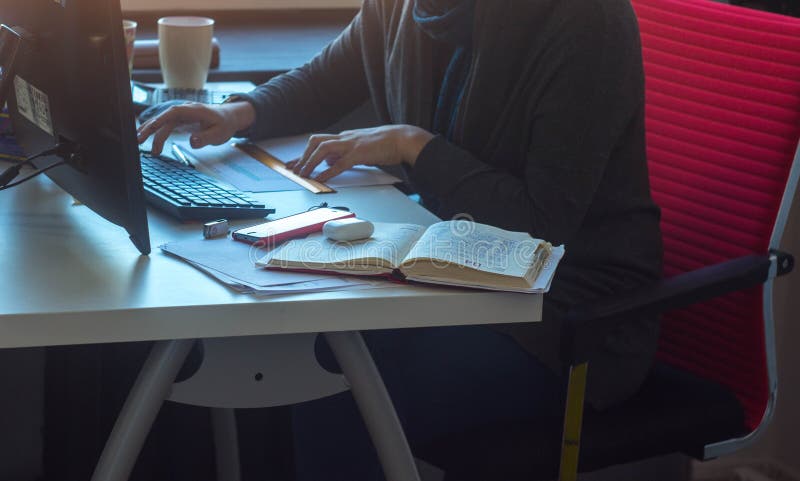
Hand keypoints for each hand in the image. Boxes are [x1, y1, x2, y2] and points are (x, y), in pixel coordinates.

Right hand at [136, 101, 255, 154]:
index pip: (174, 112)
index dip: (161, 119)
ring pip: (162, 121)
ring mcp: (182, 115)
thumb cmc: (225, 124)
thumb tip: (192, 142)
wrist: (229, 117)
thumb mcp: (219, 133)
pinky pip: (165, 125)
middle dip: (150, 127)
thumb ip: (206, 138)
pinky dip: (156, 131)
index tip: (151, 127)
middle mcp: (185, 110)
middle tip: (139, 139)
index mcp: (194, 110)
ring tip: (139, 143)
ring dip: (150, 131)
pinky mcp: (180, 121)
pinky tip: (147, 138)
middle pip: (164, 117)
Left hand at [286, 125, 433, 182]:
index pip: (319, 142)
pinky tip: (319, 179)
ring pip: (323, 149)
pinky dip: (326, 172)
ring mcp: (351, 144)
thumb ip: (343, 154)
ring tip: (302, 174)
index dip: (304, 153)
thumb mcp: (360, 148)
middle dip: (302, 156)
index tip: (293, 163)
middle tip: (293, 169)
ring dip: (310, 162)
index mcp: (345, 137)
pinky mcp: (359, 153)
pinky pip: (338, 163)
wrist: (401, 139)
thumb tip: (328, 162)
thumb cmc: (384, 144)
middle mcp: (344, 138)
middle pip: (316, 142)